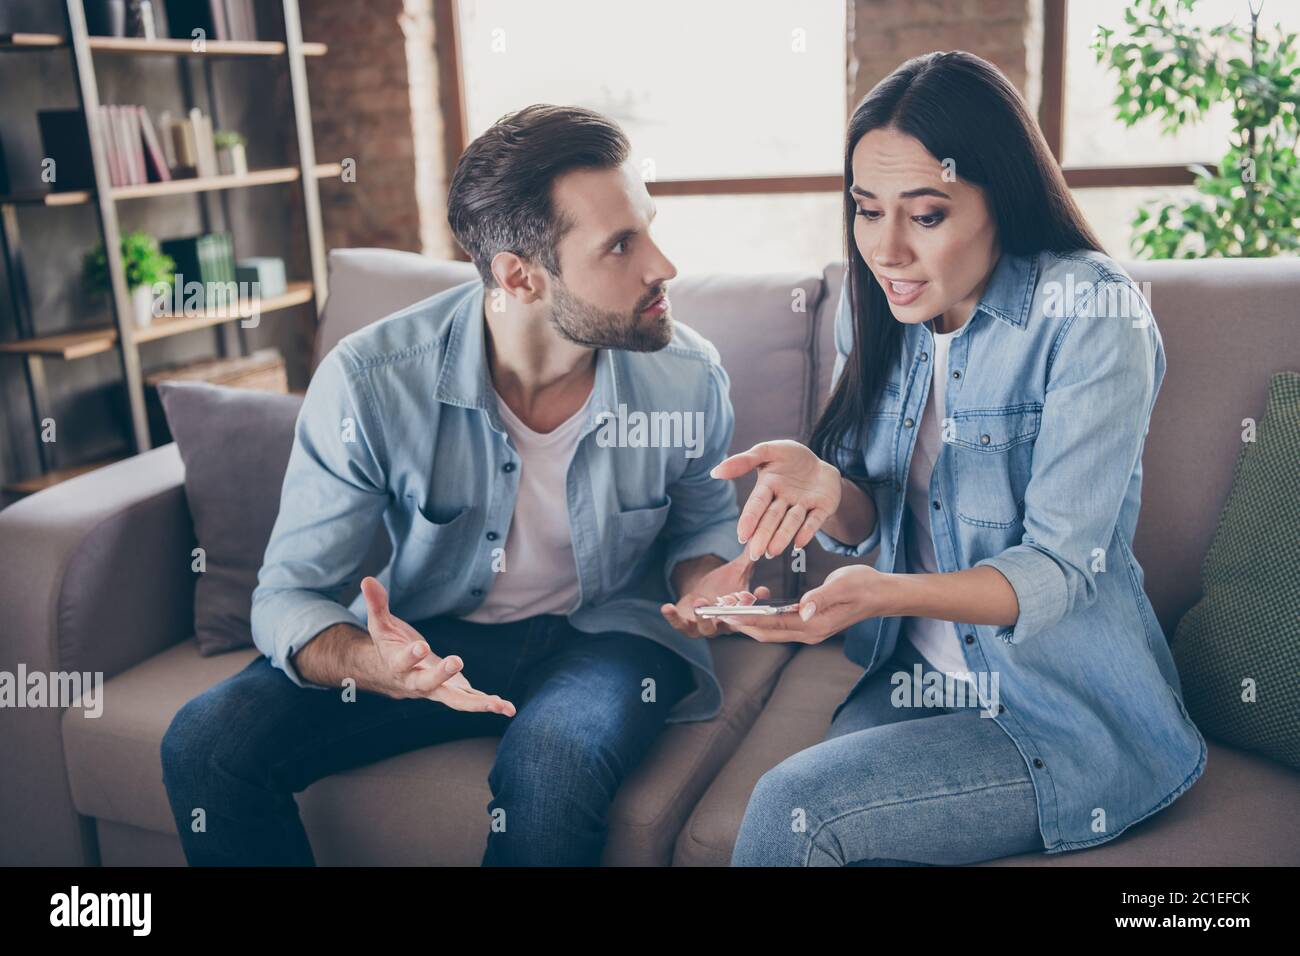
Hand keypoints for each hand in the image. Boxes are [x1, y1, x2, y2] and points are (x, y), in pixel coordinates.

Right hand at [360, 577, 515, 714]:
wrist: (390, 676)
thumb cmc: (388, 646)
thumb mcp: (380, 625)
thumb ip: (377, 605)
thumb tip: (367, 579)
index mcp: (397, 665)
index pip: (402, 661)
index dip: (410, 655)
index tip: (420, 646)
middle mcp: (416, 683)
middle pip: (428, 684)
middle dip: (441, 675)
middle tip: (457, 661)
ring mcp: (436, 690)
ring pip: (455, 700)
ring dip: (477, 704)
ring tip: (500, 705)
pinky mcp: (452, 691)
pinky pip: (470, 700)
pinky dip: (488, 704)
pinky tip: (508, 708)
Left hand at [660, 551, 771, 637]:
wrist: (701, 596)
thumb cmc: (723, 586)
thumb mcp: (737, 571)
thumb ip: (749, 558)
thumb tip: (759, 539)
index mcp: (742, 612)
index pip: (755, 608)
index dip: (759, 600)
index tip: (761, 589)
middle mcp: (726, 623)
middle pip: (730, 623)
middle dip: (729, 612)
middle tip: (728, 600)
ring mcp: (705, 627)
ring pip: (706, 628)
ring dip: (703, 617)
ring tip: (700, 602)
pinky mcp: (687, 625)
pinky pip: (680, 625)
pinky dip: (673, 617)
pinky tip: (666, 607)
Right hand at [710, 440, 841, 560]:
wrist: (821, 464)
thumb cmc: (791, 458)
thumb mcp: (768, 451)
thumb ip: (744, 461)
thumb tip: (715, 472)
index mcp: (768, 487)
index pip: (757, 504)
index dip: (750, 519)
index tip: (742, 536)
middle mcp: (784, 500)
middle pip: (772, 518)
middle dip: (764, 534)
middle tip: (756, 553)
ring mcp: (804, 505)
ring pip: (792, 522)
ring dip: (782, 536)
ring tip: (773, 552)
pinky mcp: (822, 508)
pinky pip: (815, 520)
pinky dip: (807, 531)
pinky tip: (799, 543)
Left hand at [716, 564, 892, 644]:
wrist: (881, 594)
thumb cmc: (864, 585)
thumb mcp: (843, 585)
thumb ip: (821, 597)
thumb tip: (802, 609)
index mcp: (813, 625)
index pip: (772, 624)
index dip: (747, 618)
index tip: (727, 612)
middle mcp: (808, 632)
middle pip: (766, 632)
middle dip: (741, 622)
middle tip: (718, 609)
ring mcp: (808, 630)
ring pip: (770, 630)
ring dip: (749, 620)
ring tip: (729, 606)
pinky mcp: (809, 624)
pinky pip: (779, 625)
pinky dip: (761, 617)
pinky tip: (752, 605)